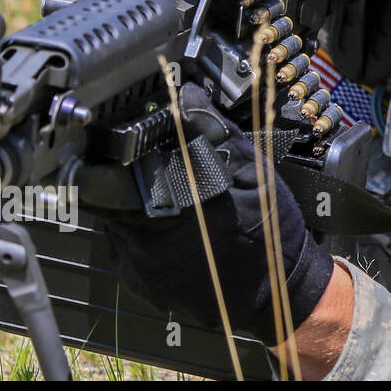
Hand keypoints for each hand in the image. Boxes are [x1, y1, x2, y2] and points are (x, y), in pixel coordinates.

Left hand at [106, 83, 333, 344]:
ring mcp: (140, 270)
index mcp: (172, 207)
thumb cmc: (270, 233)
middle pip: (110, 198)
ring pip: (119, 222)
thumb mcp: (255, 173)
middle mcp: (146, 243)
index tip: (123, 144)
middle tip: (154, 172)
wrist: (279, 292)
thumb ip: (215, 135)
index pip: (112, 175)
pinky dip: (145, 233)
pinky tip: (176, 231)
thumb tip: (188, 98)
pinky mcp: (142, 286)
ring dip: (137, 206)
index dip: (114, 155)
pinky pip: (130, 248)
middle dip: (126, 179)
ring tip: (173, 203)